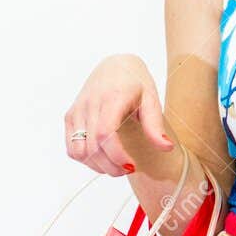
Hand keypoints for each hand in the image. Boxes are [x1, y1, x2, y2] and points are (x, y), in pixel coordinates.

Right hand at [64, 54, 173, 175]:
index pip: (106, 133)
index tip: (132, 166)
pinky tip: (102, 158)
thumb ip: (155, 125)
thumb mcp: (151, 99)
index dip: (116, 155)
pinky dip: (85, 159)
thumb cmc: (135, 82)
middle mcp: (90, 104)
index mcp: (112, 98)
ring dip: (96, 165)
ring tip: (115, 166)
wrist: (114, 65)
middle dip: (110, 166)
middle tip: (127, 169)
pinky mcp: (70, 117)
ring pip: (79, 150)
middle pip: (92, 147)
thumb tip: (166, 147)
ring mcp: (77, 111)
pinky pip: (71, 147)